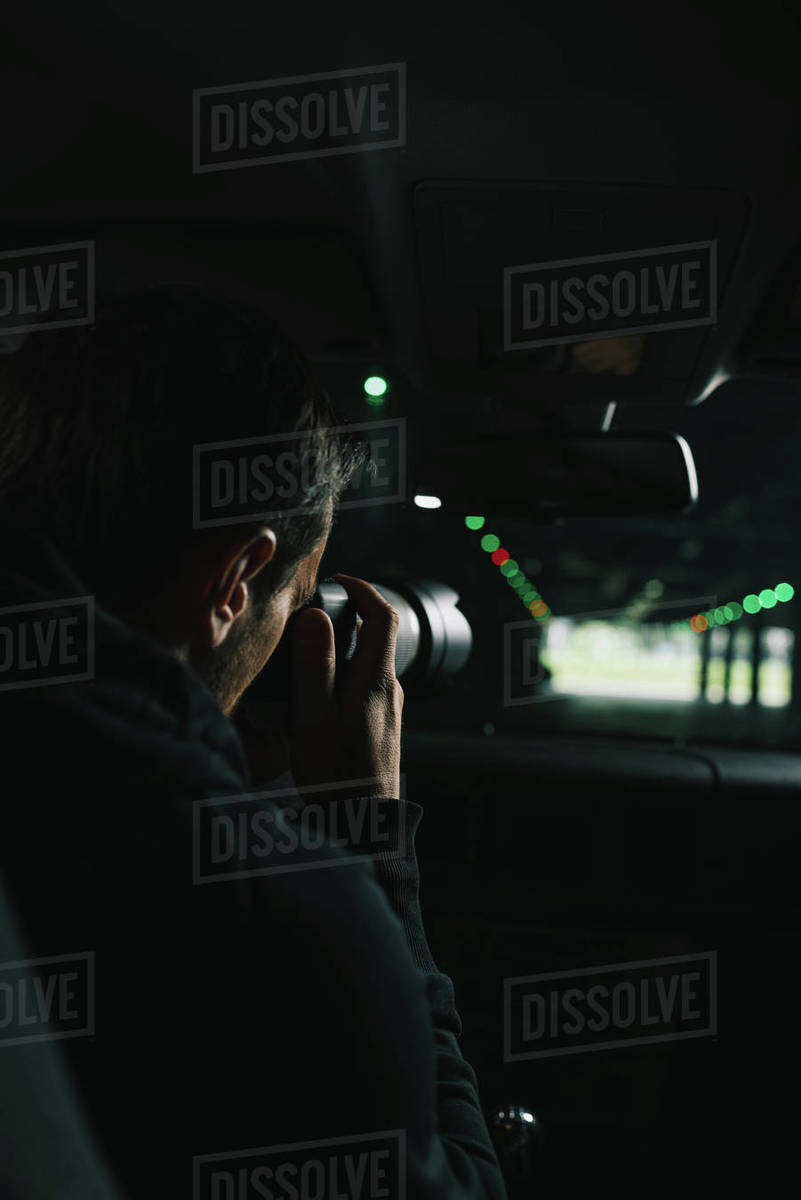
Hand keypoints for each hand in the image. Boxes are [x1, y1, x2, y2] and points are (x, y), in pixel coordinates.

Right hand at [288, 573, 402, 798]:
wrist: (363, 827)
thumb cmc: (336, 778)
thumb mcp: (314, 720)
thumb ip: (315, 667)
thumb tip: (316, 617)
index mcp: (377, 682)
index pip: (383, 616)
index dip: (363, 589)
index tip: (337, 581)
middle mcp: (391, 691)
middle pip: (377, 637)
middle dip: (348, 616)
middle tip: (310, 615)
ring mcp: (390, 710)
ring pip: (370, 664)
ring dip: (344, 649)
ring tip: (306, 655)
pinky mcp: (382, 728)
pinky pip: (365, 686)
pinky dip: (345, 675)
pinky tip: (318, 695)